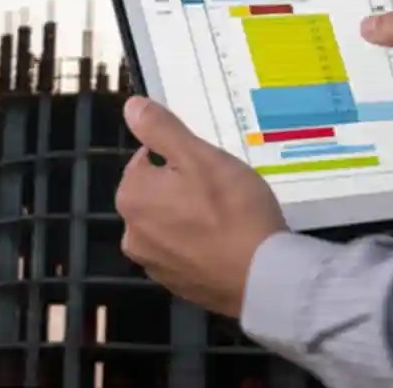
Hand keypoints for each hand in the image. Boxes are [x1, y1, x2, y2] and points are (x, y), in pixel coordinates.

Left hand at [116, 96, 286, 317]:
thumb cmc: (231, 208)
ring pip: (169, 225)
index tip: (207, 166)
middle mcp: (132, 234)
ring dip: (189, 218)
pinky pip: (184, 254)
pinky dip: (199, 246)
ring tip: (227, 218)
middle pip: (156, 195)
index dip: (179, 159)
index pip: (146, 161)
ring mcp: (153, 265)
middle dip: (182, 189)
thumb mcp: (199, 156)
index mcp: (132, 197)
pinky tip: (226, 245)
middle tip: (221, 190)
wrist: (262, 275)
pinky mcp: (176, 286)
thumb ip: (161, 129)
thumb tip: (130, 106)